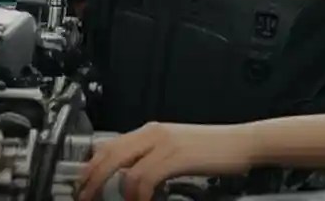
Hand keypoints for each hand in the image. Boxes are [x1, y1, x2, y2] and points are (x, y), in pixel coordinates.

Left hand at [78, 123, 256, 200]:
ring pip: (123, 166)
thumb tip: (130, 175)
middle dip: (92, 179)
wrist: (242, 142)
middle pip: (109, 154)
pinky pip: (144, 176)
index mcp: (151, 131)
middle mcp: (153, 133)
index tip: (83, 185)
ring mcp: (164, 143)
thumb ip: (153, 157)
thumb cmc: (213, 149)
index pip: (109, 145)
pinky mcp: (176, 156)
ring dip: (116, 192)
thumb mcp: (176, 149)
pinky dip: (137, 194)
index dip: (91, 167)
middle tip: (84, 197)